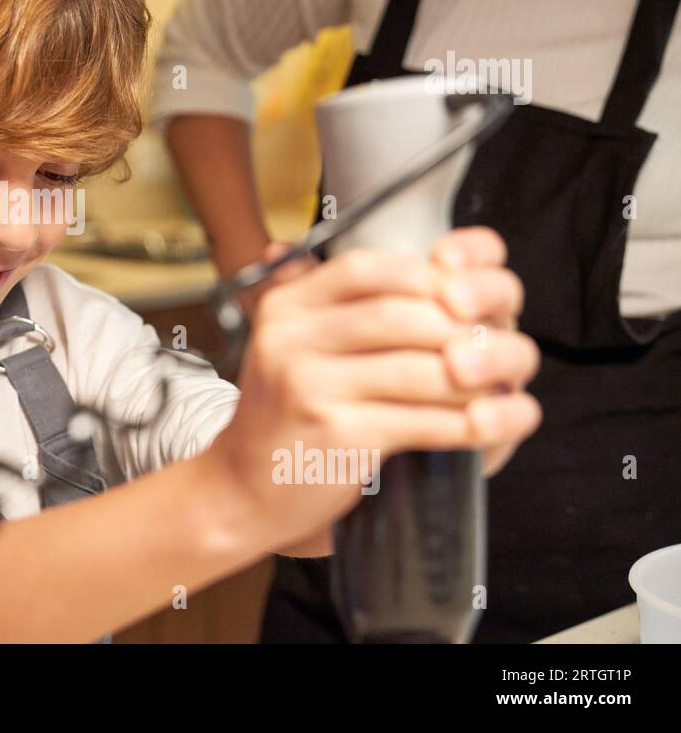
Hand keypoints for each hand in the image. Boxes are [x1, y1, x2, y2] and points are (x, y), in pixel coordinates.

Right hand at [206, 226, 541, 555]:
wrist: (242, 487)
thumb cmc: (288, 413)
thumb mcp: (297, 344)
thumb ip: (344, 302)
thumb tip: (440, 259)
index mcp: (287, 305)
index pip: (368, 267)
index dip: (431, 273)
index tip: (470, 295)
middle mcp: (292, 339)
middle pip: (404, 315)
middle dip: (468, 330)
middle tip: (504, 347)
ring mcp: (311, 387)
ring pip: (422, 369)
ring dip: (480, 379)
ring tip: (505, 386)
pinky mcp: (338, 436)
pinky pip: (424, 421)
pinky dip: (473, 423)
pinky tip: (495, 423)